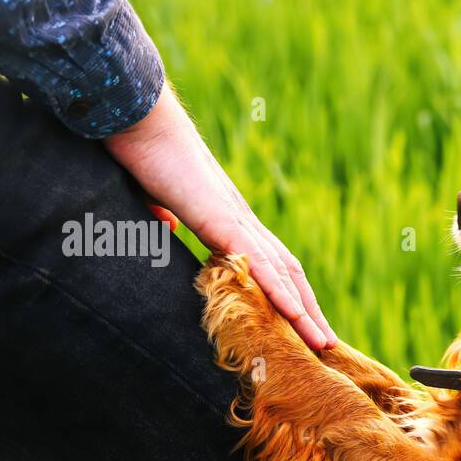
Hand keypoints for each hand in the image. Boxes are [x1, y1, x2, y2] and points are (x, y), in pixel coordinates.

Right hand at [104, 84, 336, 350]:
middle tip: (325, 344)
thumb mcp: (151, 193)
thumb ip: (161, 212)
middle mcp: (241, 219)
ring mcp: (235, 218)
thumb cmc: (139, 150)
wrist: (134, 115)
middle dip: (307, 310)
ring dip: (304, 310)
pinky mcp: (222, 218)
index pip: (268, 262)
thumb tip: (163, 224)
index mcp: (226, 217)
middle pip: (287, 272)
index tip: (298, 322)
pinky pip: (259, 261)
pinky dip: (279, 290)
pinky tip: (295, 316)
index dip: (286, 293)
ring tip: (323, 343)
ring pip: (282, 272)